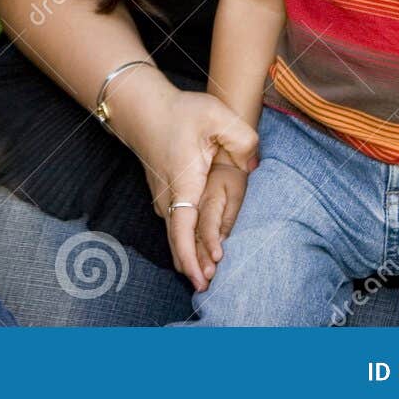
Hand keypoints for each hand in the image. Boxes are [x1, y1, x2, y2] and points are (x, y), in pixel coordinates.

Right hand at [133, 90, 257, 292]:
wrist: (143, 108)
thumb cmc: (179, 111)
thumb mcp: (215, 115)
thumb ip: (242, 138)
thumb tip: (255, 164)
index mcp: (184, 181)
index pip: (183, 227)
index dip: (191, 254)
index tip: (202, 276)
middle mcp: (169, 195)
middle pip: (178, 240)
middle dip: (192, 266)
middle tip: (209, 289)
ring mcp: (163, 197)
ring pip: (175, 235)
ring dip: (189, 257)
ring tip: (206, 280)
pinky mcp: (164, 195)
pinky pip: (175, 226)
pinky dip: (184, 244)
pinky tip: (196, 258)